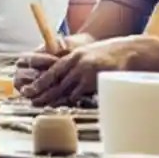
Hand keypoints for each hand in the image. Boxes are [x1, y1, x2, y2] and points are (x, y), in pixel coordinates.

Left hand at [19, 35, 141, 106]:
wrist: (130, 51)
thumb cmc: (110, 55)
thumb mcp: (89, 54)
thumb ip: (76, 64)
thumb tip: (63, 79)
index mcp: (74, 56)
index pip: (52, 71)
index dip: (39, 82)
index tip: (29, 90)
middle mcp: (77, 63)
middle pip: (55, 82)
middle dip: (42, 93)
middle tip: (31, 101)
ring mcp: (86, 71)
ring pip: (65, 90)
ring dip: (54, 99)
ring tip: (42, 106)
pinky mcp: (95, 81)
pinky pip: (79, 94)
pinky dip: (71, 100)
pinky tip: (63, 105)